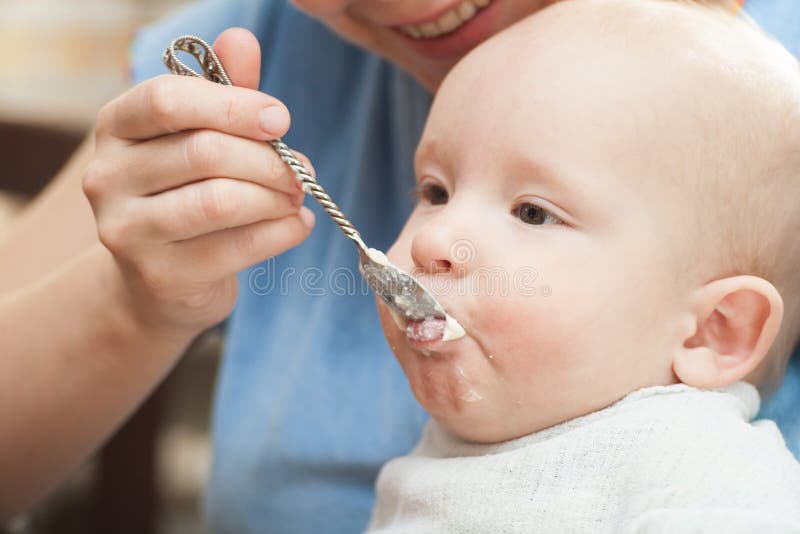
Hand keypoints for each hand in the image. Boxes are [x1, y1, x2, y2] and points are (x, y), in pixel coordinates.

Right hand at [83, 28, 314, 334]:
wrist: (160, 280)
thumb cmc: (186, 193)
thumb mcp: (200, 137)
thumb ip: (221, 90)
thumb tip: (241, 39)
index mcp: (116, 128)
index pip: (168, 101)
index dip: (233, 105)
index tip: (281, 120)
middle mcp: (107, 177)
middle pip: (204, 152)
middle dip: (268, 160)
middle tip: (301, 170)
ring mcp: (127, 231)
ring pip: (220, 202)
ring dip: (275, 197)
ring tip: (297, 197)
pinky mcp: (160, 275)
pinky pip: (236, 247)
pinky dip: (281, 233)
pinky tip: (297, 224)